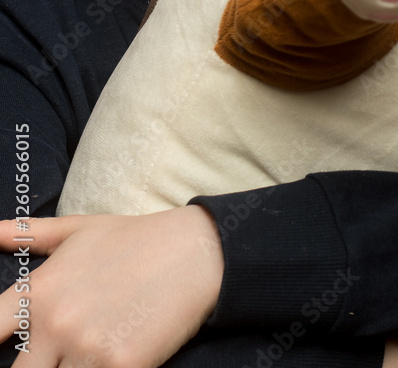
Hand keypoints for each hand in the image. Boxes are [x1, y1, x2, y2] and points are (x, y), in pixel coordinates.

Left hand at [0, 206, 222, 367]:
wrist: (193, 252)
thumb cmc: (134, 239)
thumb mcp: (79, 229)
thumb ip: (30, 234)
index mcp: (39, 293)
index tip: (7, 348)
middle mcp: (56, 324)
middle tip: (57, 356)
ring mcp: (87, 349)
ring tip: (80, 357)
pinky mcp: (120, 367)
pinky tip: (109, 360)